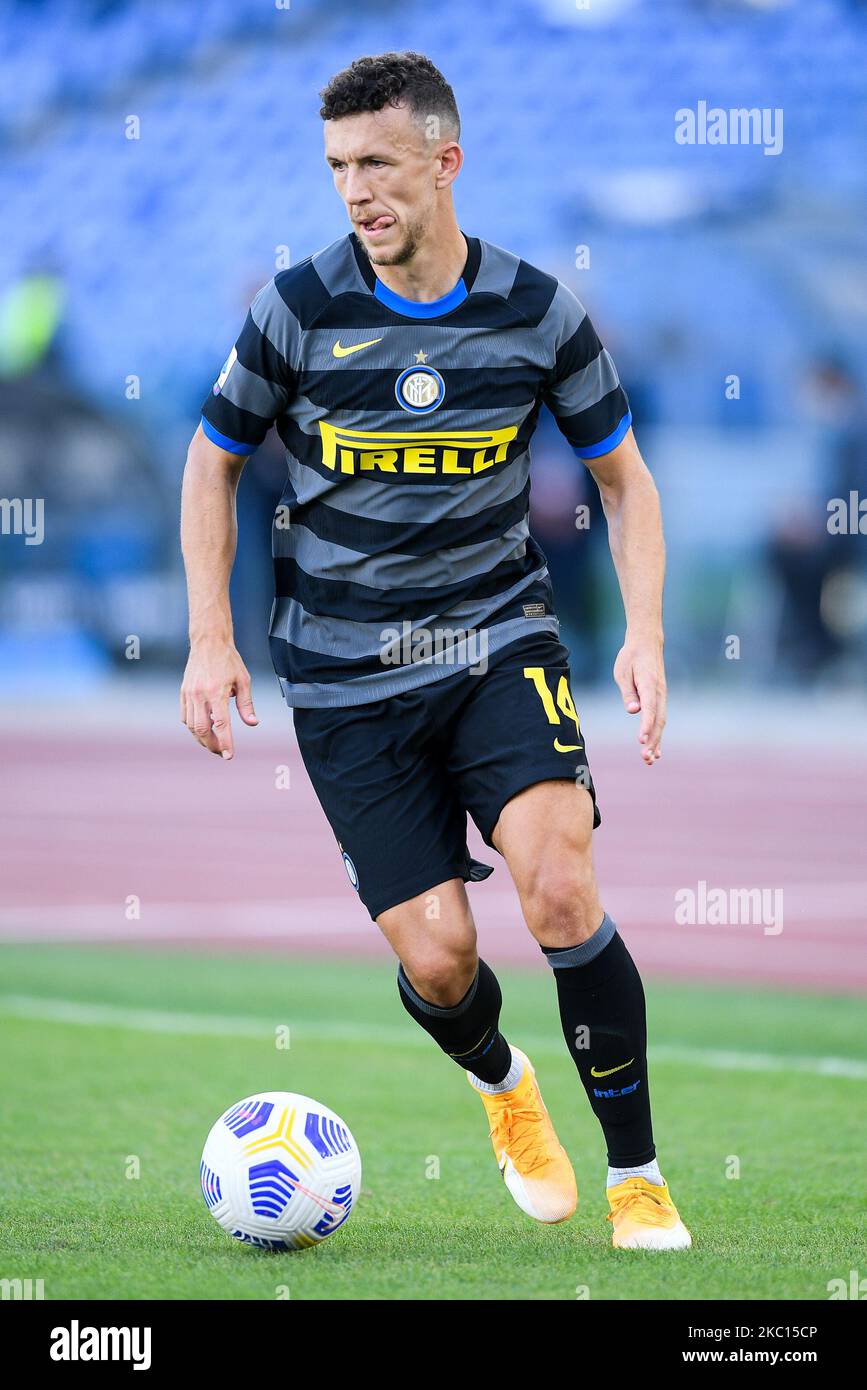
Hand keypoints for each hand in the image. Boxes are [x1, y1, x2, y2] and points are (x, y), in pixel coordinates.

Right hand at [180, 640, 257, 757]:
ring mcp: (189, 694)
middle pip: (201, 729)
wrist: (208, 642)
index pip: (221, 724)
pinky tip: (203, 728)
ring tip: (213, 742)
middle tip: (221, 751)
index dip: (225, 742)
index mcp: (217, 692)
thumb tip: (252, 723)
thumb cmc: (228, 660)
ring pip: (191, 726)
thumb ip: (246, 705)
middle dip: (211, 745)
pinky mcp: (183, 693)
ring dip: (201, 738)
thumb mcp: (244, 681)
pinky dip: (193, 727)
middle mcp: (200, 695)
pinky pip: (185, 716)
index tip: (228, 755)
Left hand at [613, 635, 665, 765]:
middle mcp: (659, 692)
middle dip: (652, 740)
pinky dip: (657, 734)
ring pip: (661, 722)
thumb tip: (633, 711)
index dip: (646, 725)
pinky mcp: (659, 699)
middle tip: (645, 758)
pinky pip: (660, 718)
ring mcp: (661, 696)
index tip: (641, 740)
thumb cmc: (631, 657)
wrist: (646, 643)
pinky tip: (655, 750)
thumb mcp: (623, 672)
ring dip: (656, 741)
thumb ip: (628, 693)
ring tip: (649, 760)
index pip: (649, 708)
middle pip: (658, 720)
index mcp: (649, 685)